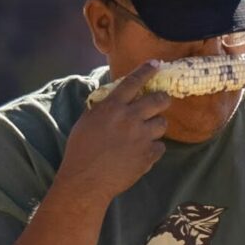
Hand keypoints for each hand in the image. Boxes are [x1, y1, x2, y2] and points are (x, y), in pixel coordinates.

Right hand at [56, 61, 170, 205]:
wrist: (86, 180)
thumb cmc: (81, 151)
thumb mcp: (87, 122)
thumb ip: (103, 108)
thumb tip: (112, 99)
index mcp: (112, 107)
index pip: (133, 82)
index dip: (146, 71)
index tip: (156, 64)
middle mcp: (129, 118)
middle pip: (159, 100)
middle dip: (163, 99)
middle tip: (161, 102)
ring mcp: (141, 136)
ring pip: (162, 123)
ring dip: (156, 126)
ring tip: (145, 133)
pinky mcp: (149, 155)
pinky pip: (160, 146)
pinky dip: (153, 149)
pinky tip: (141, 153)